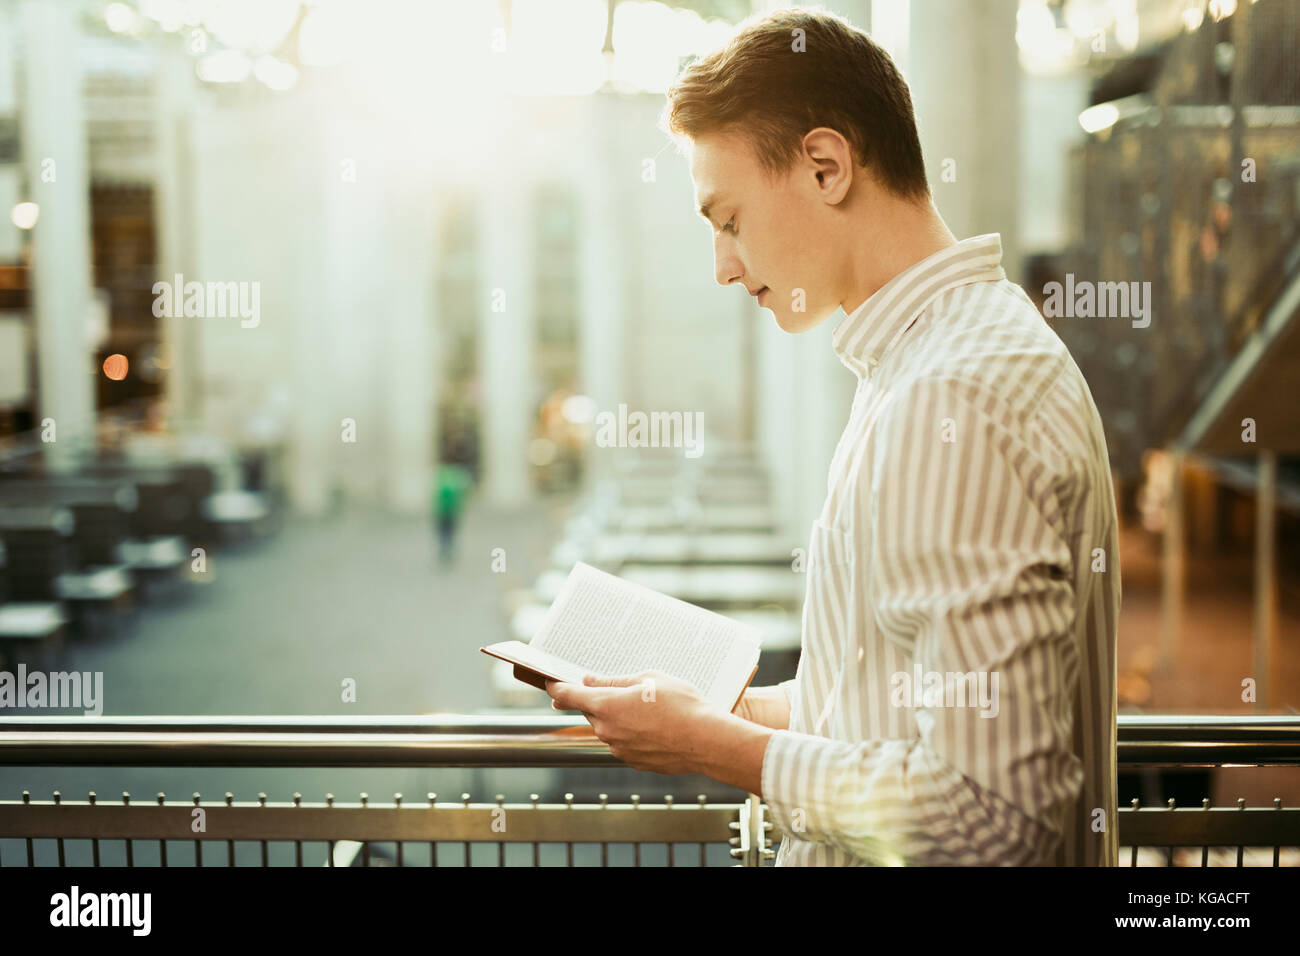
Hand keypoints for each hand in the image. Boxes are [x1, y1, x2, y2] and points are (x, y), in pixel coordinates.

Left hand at [545, 670, 718, 775]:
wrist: (705, 740)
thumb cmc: (681, 705)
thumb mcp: (648, 679)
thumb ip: (614, 681)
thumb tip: (590, 680)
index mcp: (606, 705)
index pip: (568, 695)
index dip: (556, 687)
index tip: (550, 683)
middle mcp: (607, 730)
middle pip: (591, 710)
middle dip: (600, 700)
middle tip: (621, 690)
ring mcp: (619, 749)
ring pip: (609, 727)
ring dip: (620, 717)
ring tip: (650, 709)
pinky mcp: (633, 761)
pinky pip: (624, 742)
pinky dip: (632, 733)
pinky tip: (656, 726)